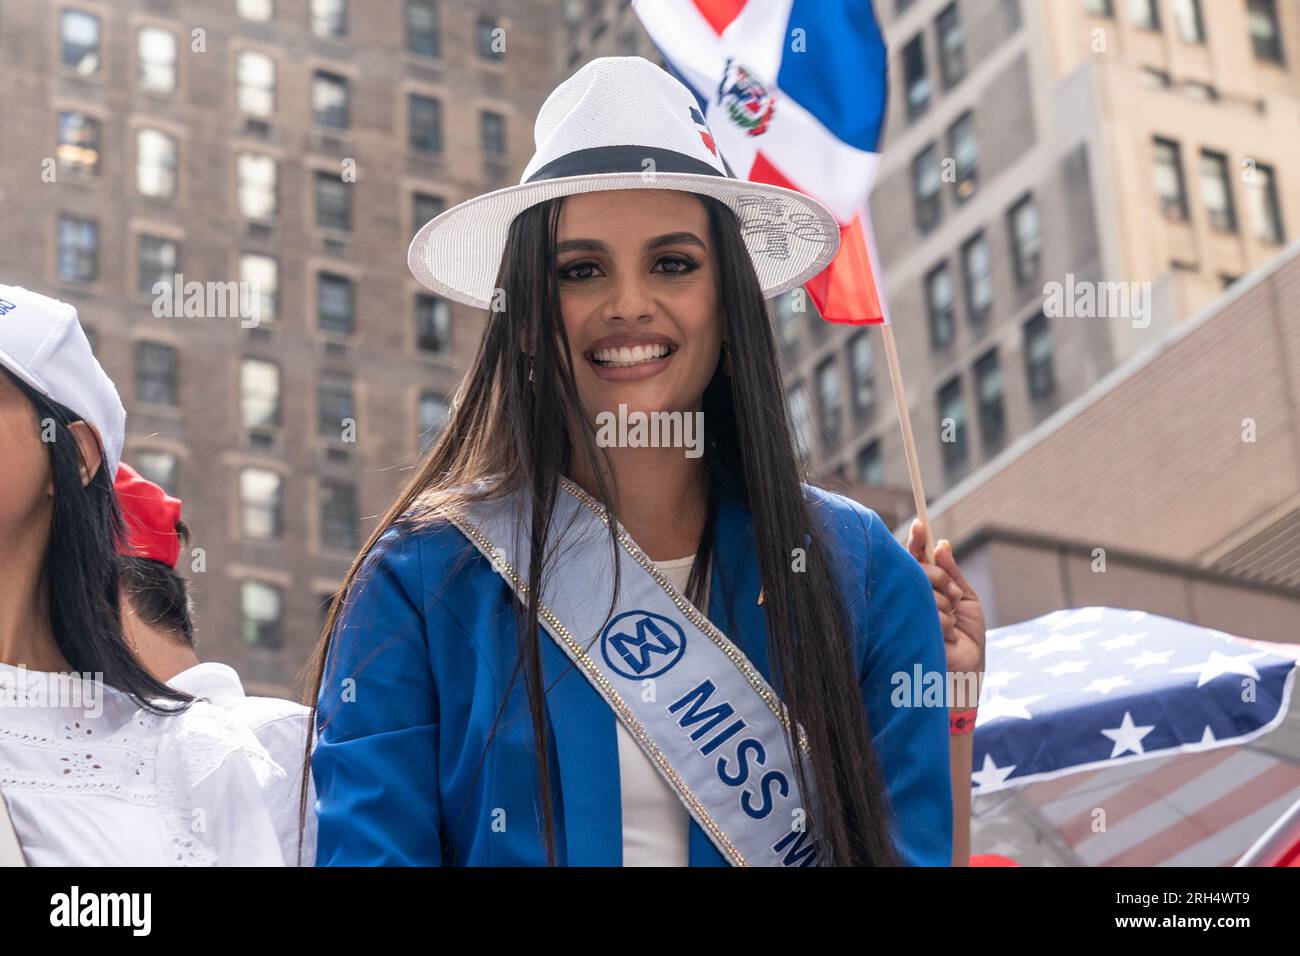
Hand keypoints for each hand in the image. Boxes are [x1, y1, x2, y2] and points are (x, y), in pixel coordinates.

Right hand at [907, 520, 985, 701]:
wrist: (965, 675)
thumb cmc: (966, 641)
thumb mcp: (967, 601)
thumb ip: (952, 573)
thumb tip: (941, 544)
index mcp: (927, 587)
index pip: (916, 557)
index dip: (917, 540)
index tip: (920, 525)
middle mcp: (913, 595)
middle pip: (919, 567)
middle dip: (941, 578)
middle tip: (955, 599)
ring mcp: (907, 609)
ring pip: (925, 588)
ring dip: (946, 606)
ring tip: (951, 627)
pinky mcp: (905, 625)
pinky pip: (927, 609)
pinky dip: (944, 622)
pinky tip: (944, 636)